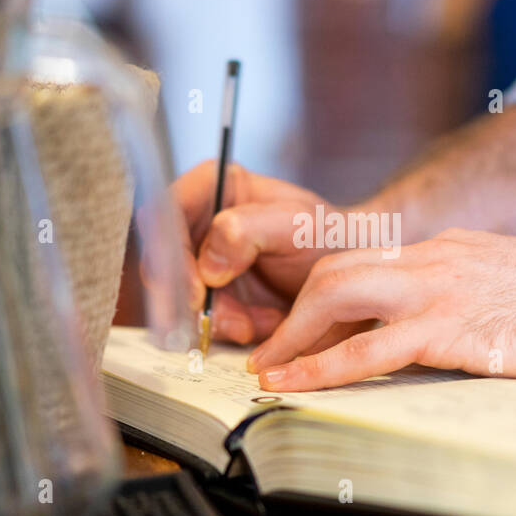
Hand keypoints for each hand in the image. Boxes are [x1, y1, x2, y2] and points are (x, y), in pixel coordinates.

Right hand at [171, 161, 342, 344]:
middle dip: (190, 299)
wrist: (350, 269)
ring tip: (256, 322)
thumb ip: (249, 229)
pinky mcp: (214, 293)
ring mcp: (204, 259)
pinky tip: (262, 325)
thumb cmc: (329, 235)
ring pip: (180, 297)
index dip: (170, 254)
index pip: (166, 213)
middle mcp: (201, 221)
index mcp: (215, 186)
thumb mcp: (296, 224)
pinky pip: (202, 318)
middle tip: (216, 321)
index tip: (195, 291)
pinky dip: (229, 328)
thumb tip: (209, 262)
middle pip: (164, 263)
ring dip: (216, 318)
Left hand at [247, 228, 515, 389]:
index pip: (364, 263)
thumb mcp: (512, 287)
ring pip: (335, 294)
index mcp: (448, 251)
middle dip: (294, 312)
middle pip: (335, 269)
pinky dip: (321, 367)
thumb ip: (470, 297)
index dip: (322, 299)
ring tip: (269, 370)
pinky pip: (367, 347)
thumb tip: (447, 331)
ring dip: (294, 336)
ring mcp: (439, 289)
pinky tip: (295, 385)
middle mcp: (433, 259)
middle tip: (271, 351)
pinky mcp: (451, 328)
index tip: (302, 331)